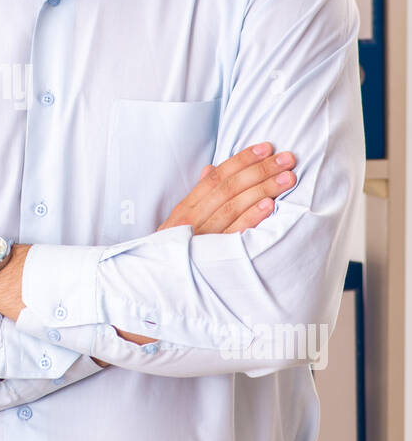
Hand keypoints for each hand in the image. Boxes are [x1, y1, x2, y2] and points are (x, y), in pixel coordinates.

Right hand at [91, 141, 296, 365]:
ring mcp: (203, 240)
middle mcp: (193, 222)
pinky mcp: (213, 260)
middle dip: (260, 170)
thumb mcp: (178, 224)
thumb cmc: (170, 257)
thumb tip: (211, 169)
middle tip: (287, 157)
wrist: (153, 293)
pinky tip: (269, 206)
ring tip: (287, 176)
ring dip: (263, 189)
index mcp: (185, 210)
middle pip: (229, 189)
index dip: (241, 160)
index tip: (265, 147)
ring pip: (234, 207)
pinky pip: (234, 236)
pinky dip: (251, 218)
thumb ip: (197, 196)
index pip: (216, 177)